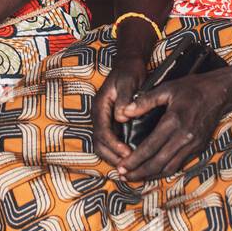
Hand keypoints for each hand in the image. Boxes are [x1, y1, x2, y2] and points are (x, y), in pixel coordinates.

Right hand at [93, 52, 147, 167]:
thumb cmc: (129, 71)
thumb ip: (124, 99)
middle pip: (99, 143)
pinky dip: (118, 151)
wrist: (128, 63)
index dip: (114, 145)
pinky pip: (111, 141)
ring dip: (114, 157)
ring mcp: (104, 119)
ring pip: (103, 145)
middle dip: (112, 157)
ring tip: (131, 165)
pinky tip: (132, 157)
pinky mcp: (111, 122)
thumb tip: (121, 117)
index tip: (128, 153)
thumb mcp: (128, 82)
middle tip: (129, 166)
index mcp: (100, 106)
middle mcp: (99, 115)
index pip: (102, 132)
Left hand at [115, 68, 231, 182]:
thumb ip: (144, 101)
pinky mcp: (199, 148)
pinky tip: (153, 172)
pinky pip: (179, 164)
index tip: (120, 167)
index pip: (149, 147)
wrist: (219, 93)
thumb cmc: (191, 88)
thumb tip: (124, 112)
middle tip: (122, 176)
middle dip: (139, 172)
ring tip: (134, 177)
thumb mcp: (166, 89)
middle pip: (158, 163)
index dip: (133, 160)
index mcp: (174, 122)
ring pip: (169, 168)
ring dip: (151, 175)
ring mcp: (193, 145)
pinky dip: (165, 171)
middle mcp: (184, 137)